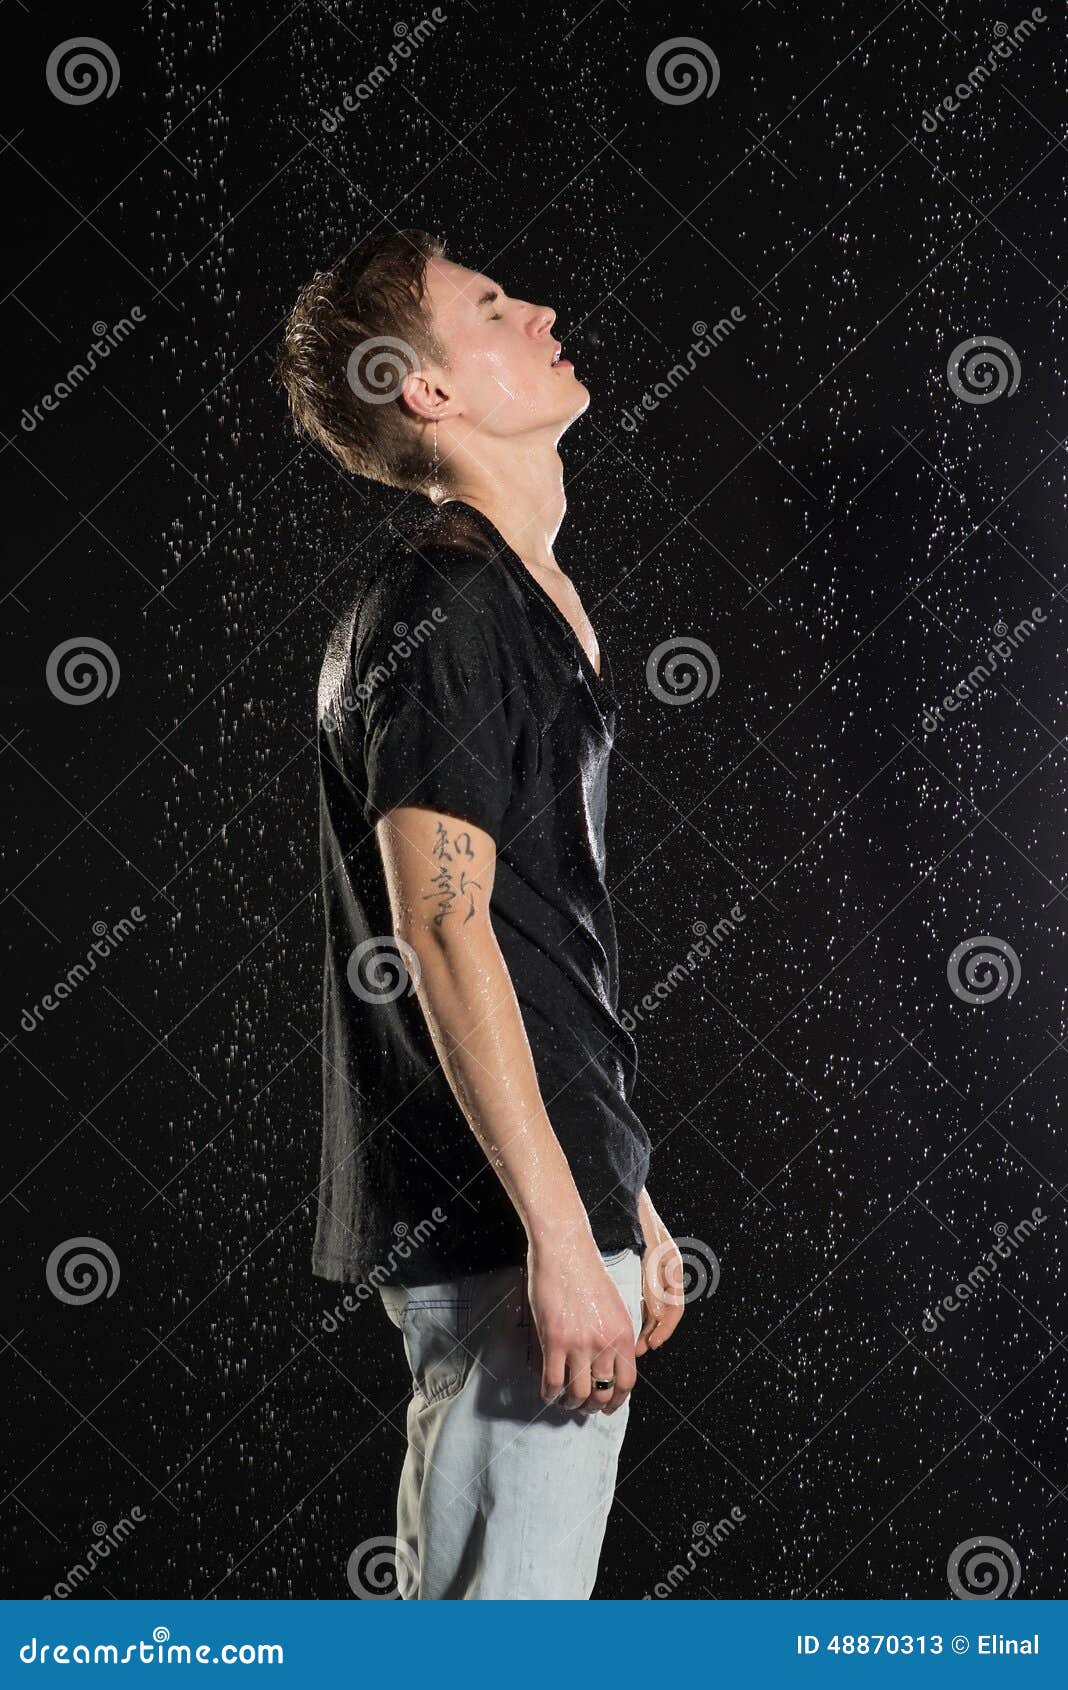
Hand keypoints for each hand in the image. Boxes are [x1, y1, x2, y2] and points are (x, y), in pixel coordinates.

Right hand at [526, 1234, 636, 1414]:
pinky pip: (553, 1381)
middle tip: (583, 1407)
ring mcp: (579, 1343)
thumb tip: (610, 1363)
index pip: (627, 1383)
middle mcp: (605, 1342)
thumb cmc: (587, 1272)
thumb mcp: (614, 1305)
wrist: (565, 1250)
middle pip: (602, 1392)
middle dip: (592, 1406)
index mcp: (623, 1334)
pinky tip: (548, 1392)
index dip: (617, 1401)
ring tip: (565, 1402)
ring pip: (578, 1393)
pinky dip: (550, 1393)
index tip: (607, 1407)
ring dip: (571, 1404)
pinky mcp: (554, 1340)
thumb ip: (615, 1334)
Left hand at [635, 1195, 685, 1355]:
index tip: (651, 1343)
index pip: (675, 1308)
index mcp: (673, 1266)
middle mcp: (666, 1270)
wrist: (622, 1196)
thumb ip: (655, 1282)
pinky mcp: (640, 1266)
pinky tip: (625, 1318)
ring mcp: (654, 1268)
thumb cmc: (638, 1220)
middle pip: (664, 1310)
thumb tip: (660, 1315)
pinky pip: (643, 1294)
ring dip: (644, 1323)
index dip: (665, 1329)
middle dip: (652, 1331)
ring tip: (631, 1340)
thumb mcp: (649, 1253)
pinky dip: (637, 1309)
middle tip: (638, 1348)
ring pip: (653, 1305)